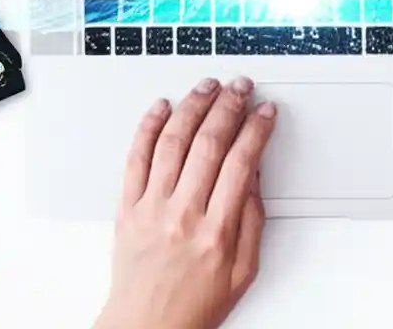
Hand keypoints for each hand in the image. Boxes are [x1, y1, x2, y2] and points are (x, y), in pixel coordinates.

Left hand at [96, 77, 276, 328]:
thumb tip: (253, 174)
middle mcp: (183, 214)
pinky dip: (148, 127)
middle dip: (229, 106)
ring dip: (192, 107)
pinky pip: (135, 158)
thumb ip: (252, 219)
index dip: (256, 129)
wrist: (147, 327)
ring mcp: (152, 208)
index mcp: (217, 231)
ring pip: (172, 142)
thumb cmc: (194, 304)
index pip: (241, 162)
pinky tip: (161, 108)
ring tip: (207, 87)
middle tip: (240, 88)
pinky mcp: (127, 207)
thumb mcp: (244, 269)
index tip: (265, 112)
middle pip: (209, 143)